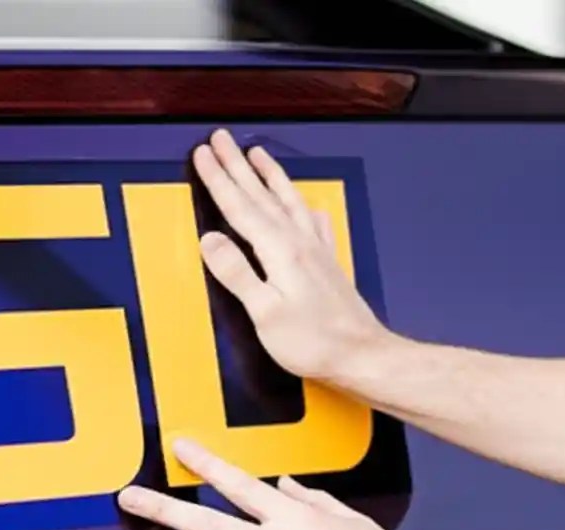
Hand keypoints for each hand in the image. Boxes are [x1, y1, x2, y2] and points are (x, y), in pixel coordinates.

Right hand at [192, 128, 391, 380]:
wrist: (361, 355)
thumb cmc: (313, 342)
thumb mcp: (264, 312)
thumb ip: (236, 273)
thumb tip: (210, 241)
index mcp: (279, 251)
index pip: (240, 206)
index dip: (218, 179)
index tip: (202, 154)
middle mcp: (299, 242)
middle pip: (261, 195)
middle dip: (237, 165)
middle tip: (221, 139)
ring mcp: (315, 250)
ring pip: (287, 200)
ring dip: (268, 175)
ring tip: (256, 154)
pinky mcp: (325, 262)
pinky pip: (309, 219)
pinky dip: (301, 204)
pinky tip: (304, 203)